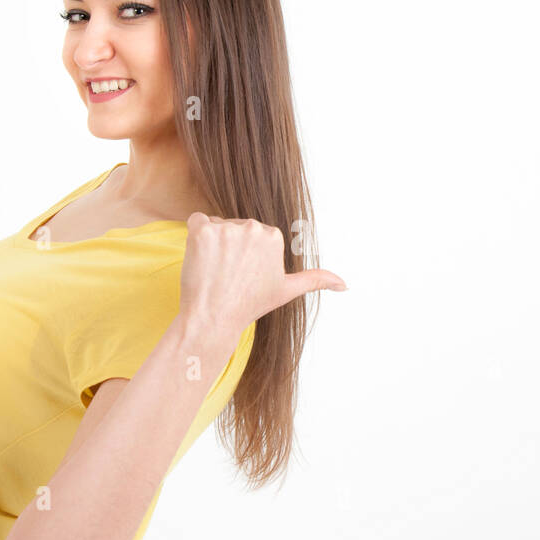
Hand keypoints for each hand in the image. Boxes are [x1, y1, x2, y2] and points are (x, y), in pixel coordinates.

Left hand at [178, 213, 345, 339]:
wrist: (214, 318)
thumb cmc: (249, 305)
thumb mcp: (286, 290)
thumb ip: (316, 280)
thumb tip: (345, 285)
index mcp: (273, 236)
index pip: (251, 233)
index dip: (244, 254)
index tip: (243, 274)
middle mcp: (253, 228)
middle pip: (233, 226)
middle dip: (228, 247)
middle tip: (227, 275)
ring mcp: (227, 229)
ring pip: (215, 226)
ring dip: (211, 244)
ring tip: (214, 271)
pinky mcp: (202, 231)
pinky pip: (196, 221)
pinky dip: (194, 237)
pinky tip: (200, 259)